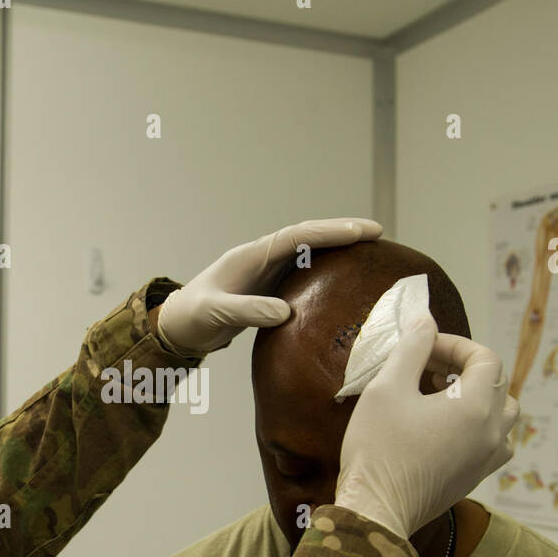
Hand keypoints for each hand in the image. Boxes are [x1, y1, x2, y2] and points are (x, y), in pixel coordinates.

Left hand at [156, 218, 383, 356]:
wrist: (178, 326)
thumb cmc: (192, 317)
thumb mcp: (216, 314)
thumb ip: (247, 312)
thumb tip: (286, 313)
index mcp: (252, 255)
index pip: (299, 236)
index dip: (331, 231)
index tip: (363, 231)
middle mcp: (262, 257)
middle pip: (310, 237)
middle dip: (343, 232)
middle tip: (380, 233)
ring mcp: (267, 272)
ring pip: (309, 253)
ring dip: (338, 249)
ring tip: (372, 251)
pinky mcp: (269, 288)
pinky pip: (304, 273)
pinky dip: (326, 271)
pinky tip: (346, 280)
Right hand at [334, 313, 518, 539]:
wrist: (376, 511)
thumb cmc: (378, 449)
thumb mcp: (387, 388)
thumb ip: (412, 348)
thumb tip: (425, 321)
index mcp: (474, 407)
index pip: (485, 358)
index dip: (455, 345)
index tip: (423, 348)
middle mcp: (491, 433)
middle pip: (498, 384)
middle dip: (465, 368)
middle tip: (427, 370)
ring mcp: (487, 459)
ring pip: (502, 415)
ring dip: (476, 397)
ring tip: (439, 397)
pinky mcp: (475, 478)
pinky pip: (493, 442)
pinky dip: (477, 425)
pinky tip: (443, 427)